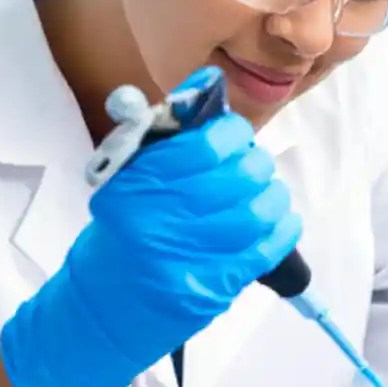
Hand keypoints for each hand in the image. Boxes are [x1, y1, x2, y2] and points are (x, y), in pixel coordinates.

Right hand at [0, 67, 301, 386]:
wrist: (106, 306)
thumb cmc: (121, 234)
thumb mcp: (126, 179)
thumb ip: (166, 132)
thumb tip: (208, 80)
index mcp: (137, 187)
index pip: (205, 145)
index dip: (230, 132)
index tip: (232, 134)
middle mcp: (162, 221)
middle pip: (240, 176)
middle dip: (254, 163)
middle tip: (249, 164)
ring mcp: (190, 258)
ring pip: (260, 210)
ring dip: (270, 194)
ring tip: (262, 191)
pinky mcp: (215, 288)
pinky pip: (268, 248)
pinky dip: (281, 227)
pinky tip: (275, 219)